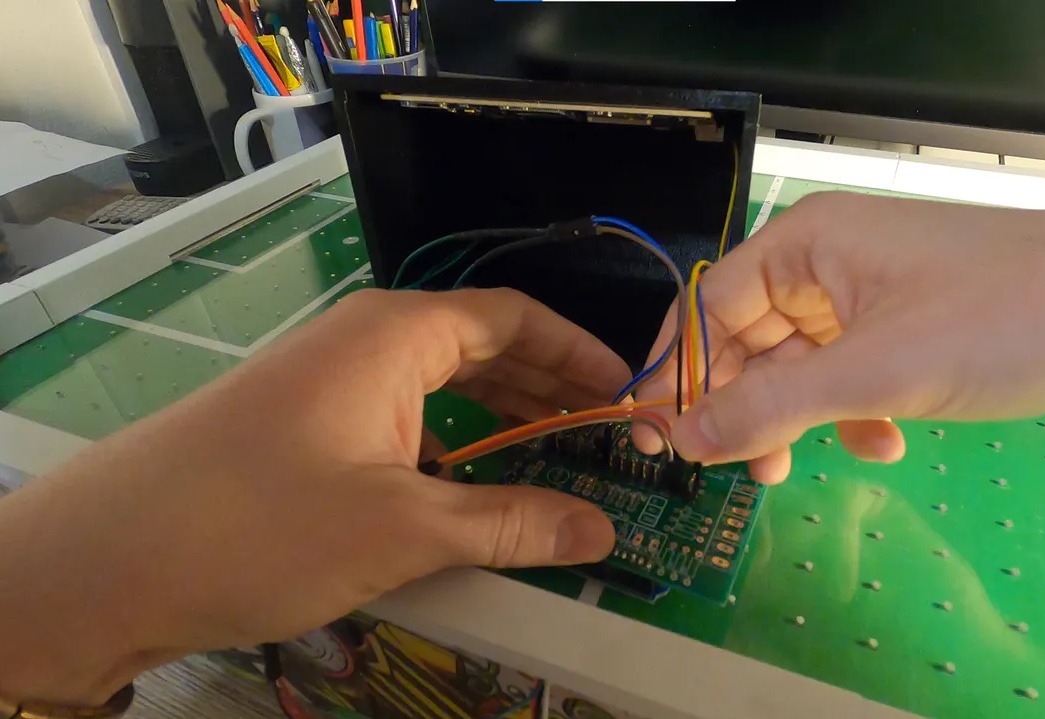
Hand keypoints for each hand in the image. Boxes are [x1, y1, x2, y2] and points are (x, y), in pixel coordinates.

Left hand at [0, 288, 627, 704]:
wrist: (111, 556)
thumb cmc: (265, 523)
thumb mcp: (402, 528)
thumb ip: (509, 524)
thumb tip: (601, 532)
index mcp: (398, 333)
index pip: (514, 317)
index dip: (580, 352)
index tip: (628, 393)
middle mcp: (366, 340)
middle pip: (480, 344)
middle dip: (546, 383)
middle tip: (604, 430)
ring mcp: (329, 380)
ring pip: (437, 383)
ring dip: (498, 415)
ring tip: (553, 454)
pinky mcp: (305, 423)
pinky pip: (400, 415)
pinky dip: (447, 442)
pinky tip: (466, 486)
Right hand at [638, 192, 1044, 483]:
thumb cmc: (1002, 320)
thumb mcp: (876, 371)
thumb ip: (770, 406)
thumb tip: (681, 439)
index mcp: (807, 244)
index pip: (711, 306)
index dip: (680, 369)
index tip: (657, 434)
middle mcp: (829, 265)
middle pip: (750, 340)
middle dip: (740, 406)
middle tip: (736, 468)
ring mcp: (871, 300)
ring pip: (799, 368)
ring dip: (794, 420)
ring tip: (793, 467)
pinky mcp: (910, 333)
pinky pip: (849, 379)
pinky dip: (851, 416)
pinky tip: (882, 444)